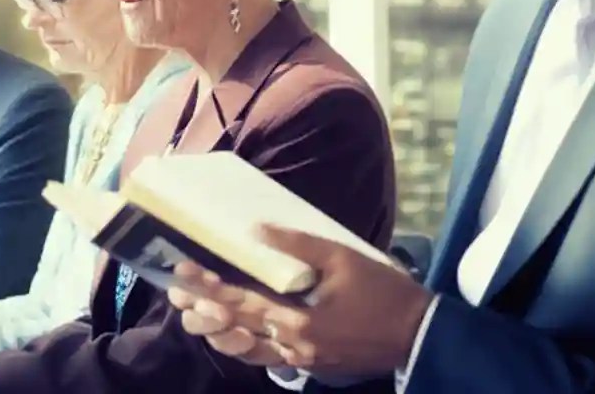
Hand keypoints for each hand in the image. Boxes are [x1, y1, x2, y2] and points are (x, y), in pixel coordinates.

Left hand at [172, 225, 432, 377]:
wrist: (419, 334)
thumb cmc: (382, 291)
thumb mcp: (341, 257)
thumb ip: (296, 245)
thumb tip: (255, 230)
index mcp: (298, 319)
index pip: (240, 300)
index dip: (208, 285)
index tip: (182, 271)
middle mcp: (292, 344)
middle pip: (236, 327)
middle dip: (204, 308)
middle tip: (175, 294)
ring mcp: (301, 359)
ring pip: (248, 348)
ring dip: (220, 330)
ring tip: (195, 314)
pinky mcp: (311, 364)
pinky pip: (269, 358)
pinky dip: (247, 346)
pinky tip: (234, 334)